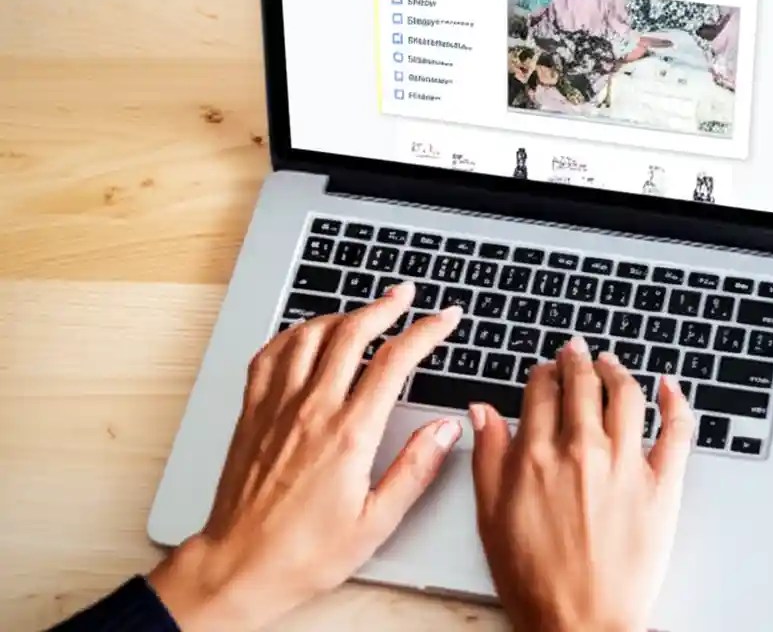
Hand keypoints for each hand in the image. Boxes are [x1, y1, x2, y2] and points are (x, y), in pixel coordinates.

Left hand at [148, 283, 461, 630]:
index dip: (426, 331)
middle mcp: (311, 411)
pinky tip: (305, 333)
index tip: (445, 318)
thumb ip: (415, 469)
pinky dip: (292, 334)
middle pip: (351, 334)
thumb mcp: (377, 522)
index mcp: (349, 435)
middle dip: (385, 306)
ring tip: (362, 309)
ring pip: (309, 335)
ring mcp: (277, 408)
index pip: (395, 362)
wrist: (240, 567)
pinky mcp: (252, 415)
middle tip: (404, 294)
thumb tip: (444, 429)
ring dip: (341, 313)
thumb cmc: (306, 553)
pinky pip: (270, 356)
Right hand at [470, 336, 694, 631]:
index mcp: (535, 456)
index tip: (544, 371)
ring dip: (617, 370)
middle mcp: (582, 451)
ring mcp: (626, 464)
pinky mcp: (662, 484)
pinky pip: (676, 429)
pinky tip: (670, 386)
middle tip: (577, 353)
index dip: (543, 374)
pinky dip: (675, 400)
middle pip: (583, 384)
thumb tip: (481, 411)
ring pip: (626, 394)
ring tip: (612, 364)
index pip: (542, 391)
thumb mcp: (490, 517)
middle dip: (577, 361)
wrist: (580, 623)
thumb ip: (487, 456)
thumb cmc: (534, 581)